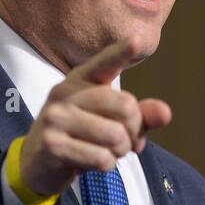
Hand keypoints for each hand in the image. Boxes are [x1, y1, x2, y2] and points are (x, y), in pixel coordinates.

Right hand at [18, 39, 172, 197]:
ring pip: (115, 136)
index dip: (122, 53)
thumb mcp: (110, 121)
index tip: (137, 39)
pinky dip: (106, 166)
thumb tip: (166, 113)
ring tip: (108, 151)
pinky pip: (101, 158)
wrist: (39, 163)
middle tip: (124, 141)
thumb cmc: (82, 136)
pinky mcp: (52, 144)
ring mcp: (56, 117)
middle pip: (126, 107)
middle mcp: (65, 92)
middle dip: (134, 131)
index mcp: (82, 79)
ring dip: (120, 151)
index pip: (106, 63)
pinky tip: (91, 162)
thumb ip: (140, 116)